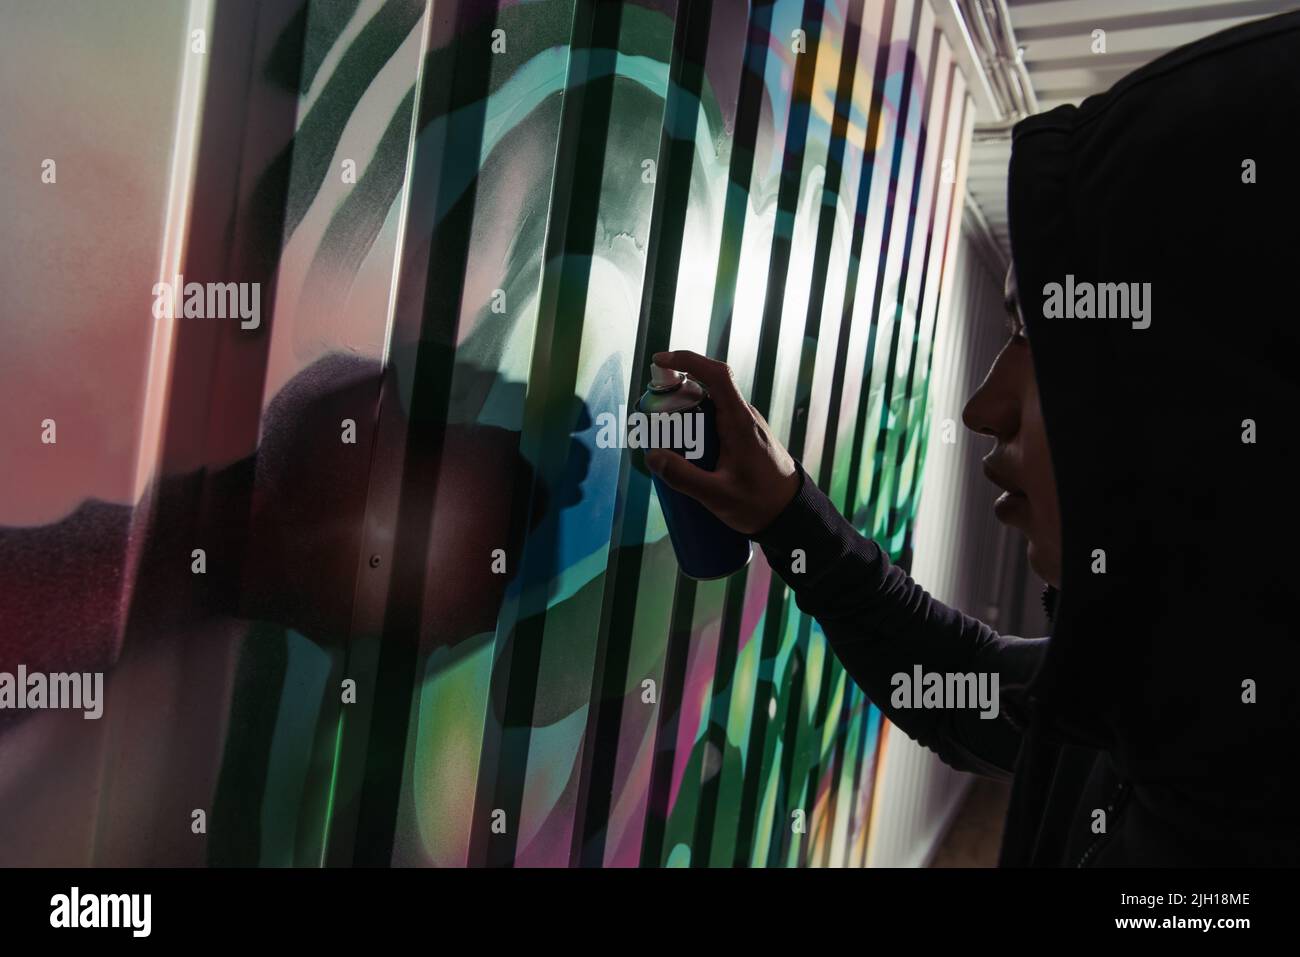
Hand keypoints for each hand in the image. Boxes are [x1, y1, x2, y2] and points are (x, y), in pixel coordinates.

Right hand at [643, 350, 801, 535]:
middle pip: (707, 389)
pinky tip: (686, 450)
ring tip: (666, 438)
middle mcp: (745, 417)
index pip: (716, 375)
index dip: (688, 360)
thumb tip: (652, 456)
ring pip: (711, 407)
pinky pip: (717, 421)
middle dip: (676, 396)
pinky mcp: (745, 438)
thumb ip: (684, 477)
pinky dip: (697, 427)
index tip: (661, 361)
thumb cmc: (761, 504)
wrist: (792, 514)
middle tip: (653, 418)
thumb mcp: (718, 495)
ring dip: (686, 414)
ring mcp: (746, 426)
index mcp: (741, 422)